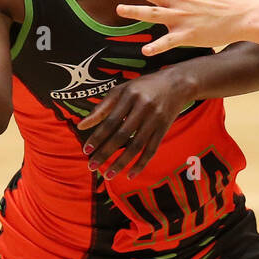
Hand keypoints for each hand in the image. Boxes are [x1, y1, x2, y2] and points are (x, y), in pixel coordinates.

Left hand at [76, 67, 196, 179]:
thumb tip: (81, 125)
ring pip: (136, 145)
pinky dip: (141, 163)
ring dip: (121, 162)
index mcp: (129, 96)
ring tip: (109, 174)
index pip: (110, 121)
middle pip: (122, 135)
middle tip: (92, 166)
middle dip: (106, 152)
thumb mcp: (122, 90)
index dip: (97, 137)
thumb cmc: (144, 86)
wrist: (177, 84)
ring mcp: (155, 119)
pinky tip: (130, 174)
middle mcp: (143, 108)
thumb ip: (102, 107)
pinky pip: (151, 149)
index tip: (86, 150)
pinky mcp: (164, 129)